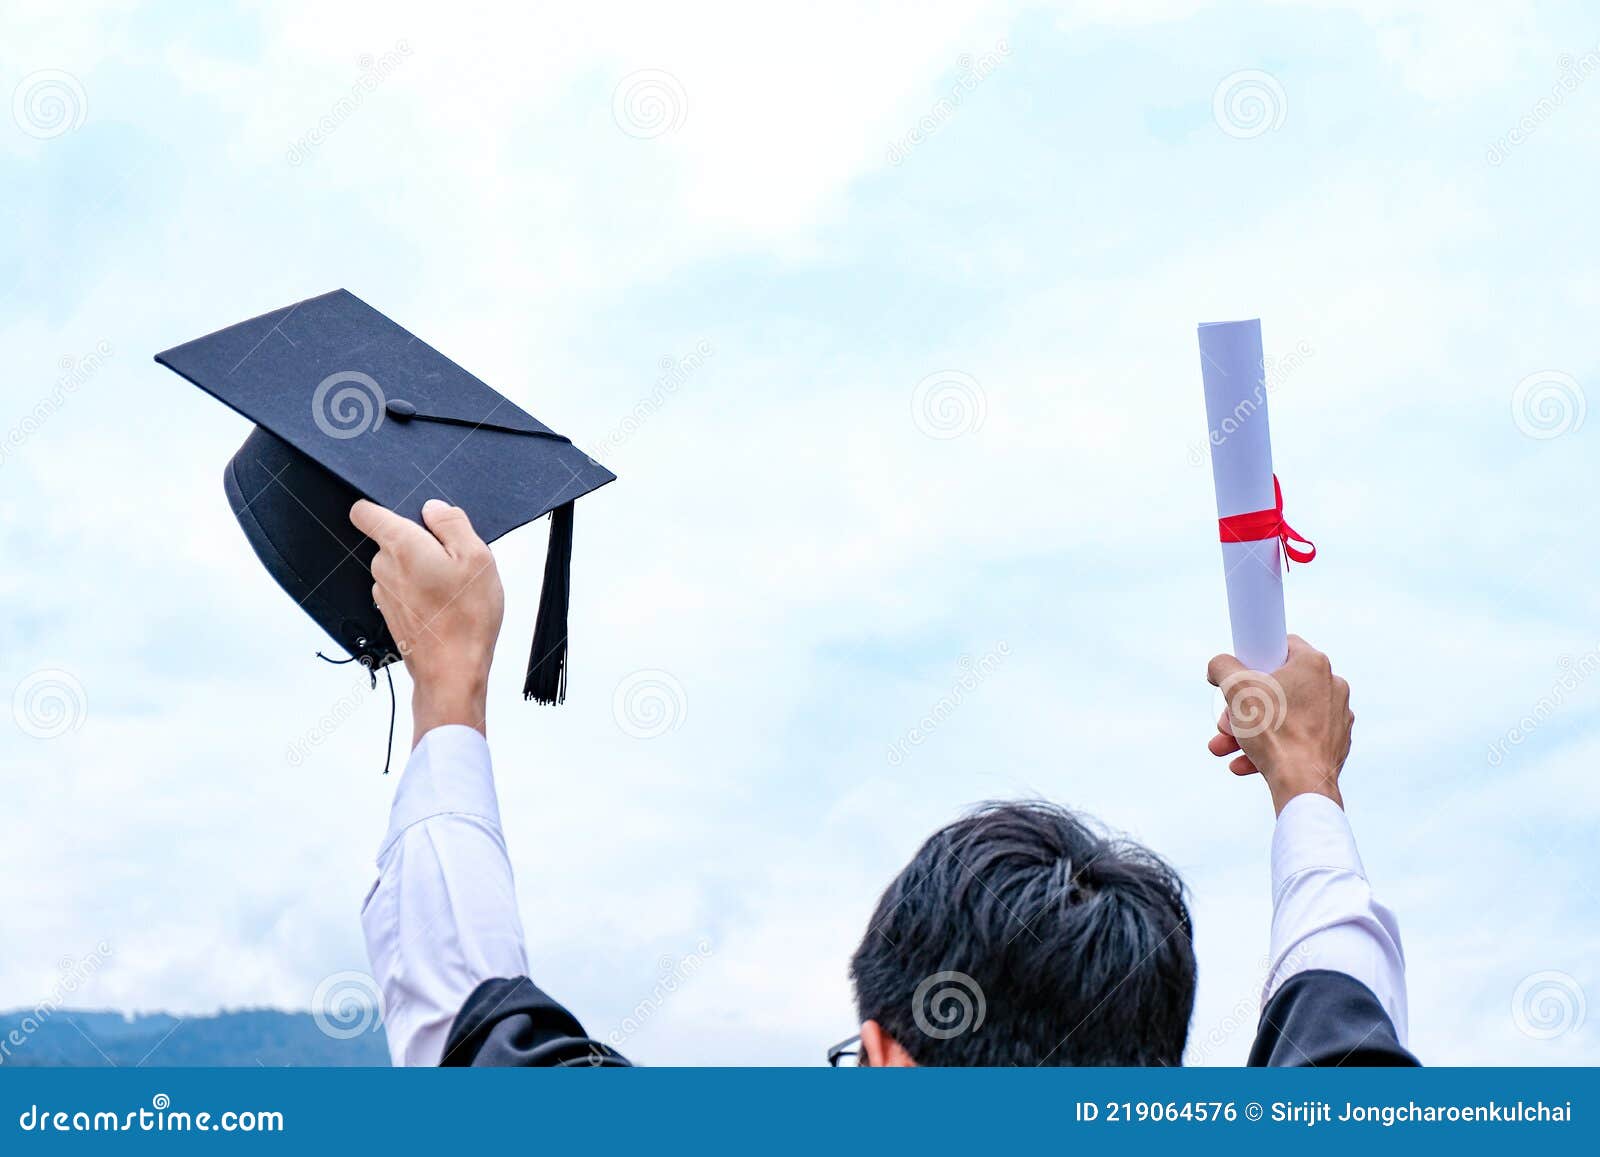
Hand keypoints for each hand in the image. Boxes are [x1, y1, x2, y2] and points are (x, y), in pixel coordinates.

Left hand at [350, 498, 505, 747]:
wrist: (453, 672)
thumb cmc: (467, 617)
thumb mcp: (477, 557)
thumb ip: (452, 523)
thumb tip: (433, 508)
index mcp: (401, 545)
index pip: (366, 512)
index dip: (384, 507)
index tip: (411, 517)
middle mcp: (384, 567)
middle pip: (392, 538)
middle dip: (421, 542)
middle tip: (454, 560)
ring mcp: (384, 593)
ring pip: (400, 566)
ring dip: (423, 569)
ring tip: (454, 587)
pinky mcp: (392, 614)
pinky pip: (404, 589)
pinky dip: (422, 592)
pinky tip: (447, 606)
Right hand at [1206, 635, 1352, 814]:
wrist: (1303, 784)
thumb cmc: (1273, 733)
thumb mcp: (1236, 689)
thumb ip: (1222, 666)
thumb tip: (1219, 666)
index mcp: (1313, 664)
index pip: (1279, 645)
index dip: (1254, 659)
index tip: (1239, 677)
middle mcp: (1332, 686)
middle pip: (1277, 687)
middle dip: (1244, 707)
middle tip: (1225, 722)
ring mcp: (1336, 716)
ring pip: (1284, 717)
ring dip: (1251, 731)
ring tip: (1226, 747)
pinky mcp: (1335, 743)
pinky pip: (1296, 738)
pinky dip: (1272, 747)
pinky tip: (1246, 762)